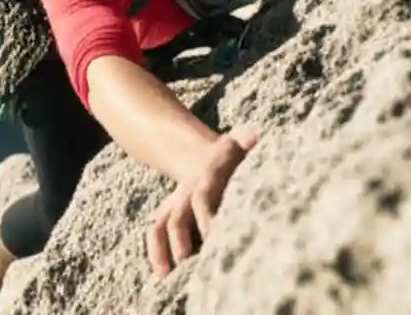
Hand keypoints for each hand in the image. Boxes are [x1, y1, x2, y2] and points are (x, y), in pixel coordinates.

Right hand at [146, 126, 258, 279]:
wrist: (200, 155)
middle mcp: (185, 193)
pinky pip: (156, 233)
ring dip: (162, 250)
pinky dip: (156, 253)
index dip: (206, 213)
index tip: (213, 231)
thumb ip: (245, 139)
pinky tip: (161, 274)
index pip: (202, 196)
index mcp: (204, 179)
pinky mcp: (170, 216)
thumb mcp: (237, 144)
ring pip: (162, 226)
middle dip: (181, 238)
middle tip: (187, 261)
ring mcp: (175, 205)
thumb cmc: (229, 155)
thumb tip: (254, 135)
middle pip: (178, 216)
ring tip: (165, 276)